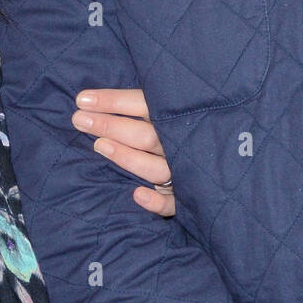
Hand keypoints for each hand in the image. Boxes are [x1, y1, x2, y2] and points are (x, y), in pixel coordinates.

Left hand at [72, 87, 174, 217]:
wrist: (224, 159)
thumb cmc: (174, 128)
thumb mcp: (162, 108)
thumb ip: (136, 104)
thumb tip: (91, 99)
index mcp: (173, 115)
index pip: (141, 104)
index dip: (112, 101)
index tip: (81, 100)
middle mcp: (178, 142)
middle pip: (145, 136)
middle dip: (111, 126)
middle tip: (79, 119)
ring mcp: (183, 171)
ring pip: (155, 167)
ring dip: (127, 157)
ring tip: (99, 146)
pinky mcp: (185, 198)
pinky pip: (173, 204)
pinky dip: (157, 202)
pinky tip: (136, 195)